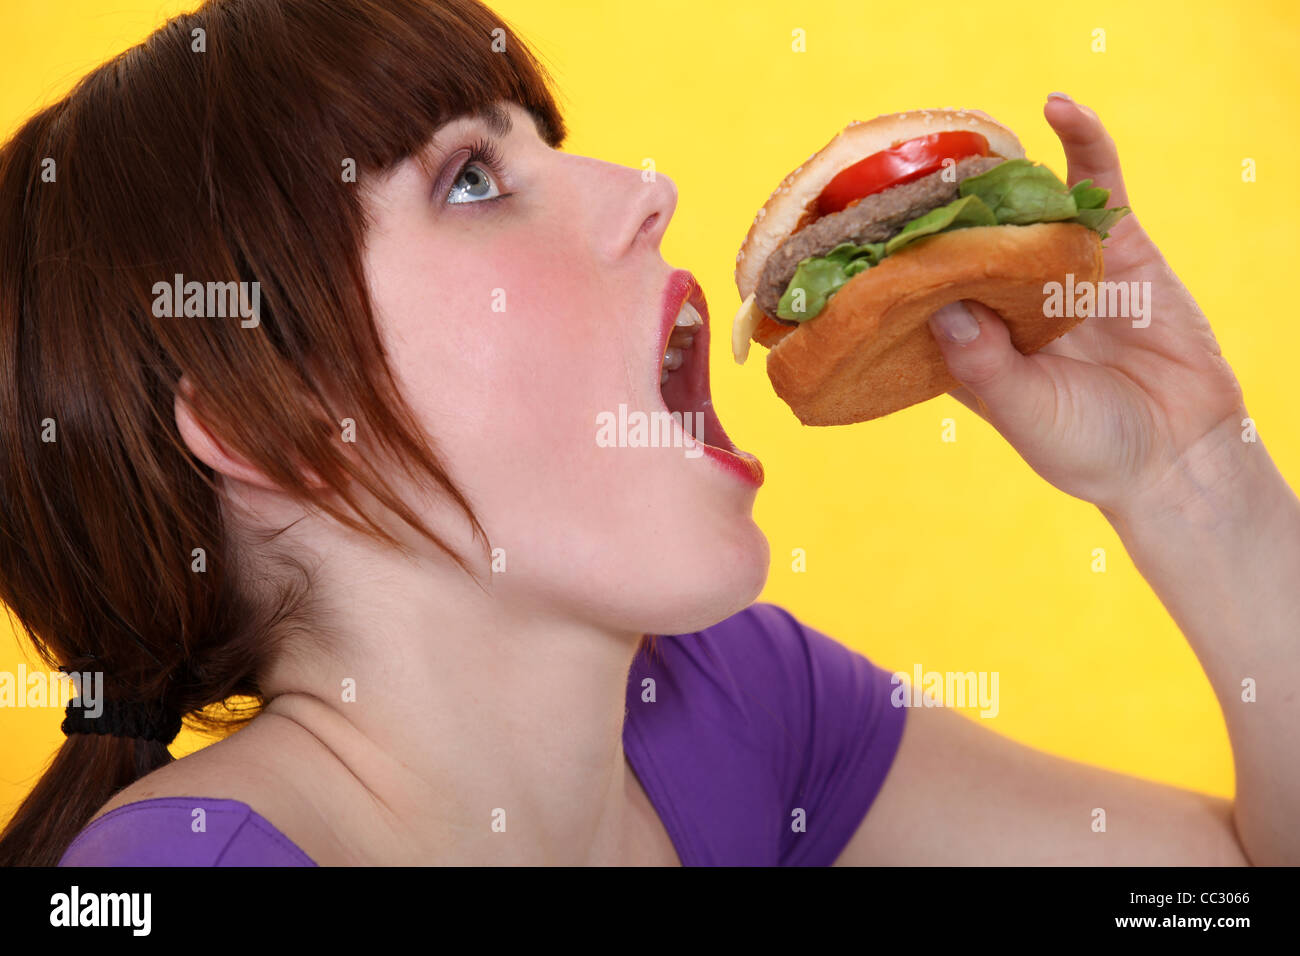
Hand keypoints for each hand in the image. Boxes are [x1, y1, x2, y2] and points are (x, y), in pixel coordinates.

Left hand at [926, 93, 1245, 519]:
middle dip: (932, 204)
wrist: (1178, 452)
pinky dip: (1081, 142)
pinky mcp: (1113, 245)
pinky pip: (1096, 184)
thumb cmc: (1086, 448)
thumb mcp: (1025, 414)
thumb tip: (943, 306)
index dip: (884, 264)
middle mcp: (1001, 298)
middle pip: (959, 237)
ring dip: (996, 166)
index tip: (848, 234)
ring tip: (964, 135)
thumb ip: (985, 365)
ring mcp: (1054, 267)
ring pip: (1019, 203)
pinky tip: (1060, 108)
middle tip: (896, 166)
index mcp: (964, 341)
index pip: (912, 291)